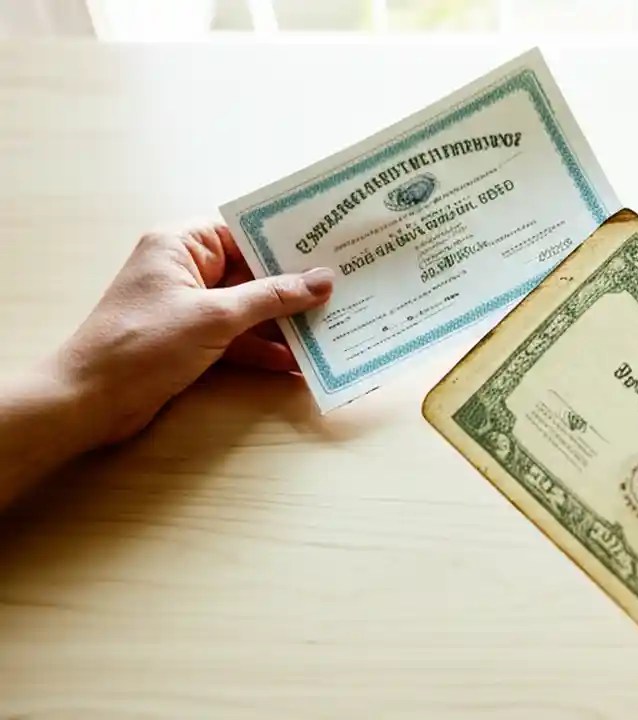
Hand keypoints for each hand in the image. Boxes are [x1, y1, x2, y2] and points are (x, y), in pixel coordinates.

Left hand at [54, 223, 332, 445]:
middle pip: (252, 270)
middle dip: (295, 285)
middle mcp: (186, 269)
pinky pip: (239, 336)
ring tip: (332, 327)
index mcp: (181, 245)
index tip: (330, 245)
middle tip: (344, 288)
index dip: (286, 239)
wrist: (90, 401)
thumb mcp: (215, 316)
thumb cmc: (143, 344)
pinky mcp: (192, 340)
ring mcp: (189, 307)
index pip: (243, 230)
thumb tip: (321, 280)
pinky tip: (299, 363)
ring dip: (285, 322)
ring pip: (249, 307)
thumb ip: (271, 298)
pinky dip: (265, 349)